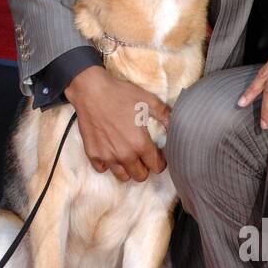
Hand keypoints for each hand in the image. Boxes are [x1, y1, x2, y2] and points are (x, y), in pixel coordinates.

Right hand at [64, 65, 169, 181]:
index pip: (156, 167)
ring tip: (128, 156)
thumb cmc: (120, 94)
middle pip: (140, 176)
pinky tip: (110, 152)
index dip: (160, 162)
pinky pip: (102, 169)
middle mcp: (124, 155)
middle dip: (145, 168)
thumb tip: (177, 126)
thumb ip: (166, 116)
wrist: (91, 90)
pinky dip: (108, 164)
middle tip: (143, 156)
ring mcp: (107, 156)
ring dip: (128, 169)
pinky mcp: (93, 154)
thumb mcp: (149, 101)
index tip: (158, 155)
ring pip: (122, 177)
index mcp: (140, 144)